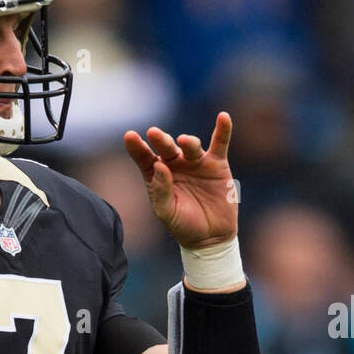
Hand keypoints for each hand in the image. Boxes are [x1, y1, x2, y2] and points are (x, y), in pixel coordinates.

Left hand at [124, 112, 237, 249]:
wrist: (209, 236)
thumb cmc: (182, 225)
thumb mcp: (166, 211)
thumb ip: (161, 190)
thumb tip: (159, 166)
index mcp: (157, 175)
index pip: (144, 158)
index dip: (137, 147)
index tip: (130, 136)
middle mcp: (175, 164)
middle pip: (166, 148)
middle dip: (160, 140)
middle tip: (153, 133)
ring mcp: (195, 162)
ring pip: (191, 145)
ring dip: (188, 141)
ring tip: (183, 142)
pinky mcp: (216, 164)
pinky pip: (220, 143)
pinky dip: (223, 130)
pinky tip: (223, 117)